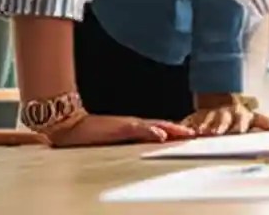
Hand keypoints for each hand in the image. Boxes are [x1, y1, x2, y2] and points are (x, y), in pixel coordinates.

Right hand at [46, 114, 194, 147]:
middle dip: (181, 129)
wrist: (71, 126)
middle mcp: (135, 123)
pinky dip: (152, 131)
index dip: (175, 131)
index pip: (160, 128)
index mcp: (134, 127)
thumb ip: (128, 140)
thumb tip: (142, 144)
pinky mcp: (120, 127)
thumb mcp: (114, 139)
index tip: (189, 135)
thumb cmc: (90, 134)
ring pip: (156, 125)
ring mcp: (128, 124)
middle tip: (197, 134)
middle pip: (163, 125)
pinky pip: (139, 130)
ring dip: (173, 129)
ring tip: (188, 133)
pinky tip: (162, 135)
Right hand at [182, 94, 268, 135]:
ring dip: (202, 127)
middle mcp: (223, 116)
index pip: (240, 121)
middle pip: (221, 122)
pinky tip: (182, 131)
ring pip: (204, 122)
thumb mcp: (250, 116)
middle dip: (218, 127)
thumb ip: (262, 122)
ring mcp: (208, 116)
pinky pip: (188, 122)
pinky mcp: (195, 117)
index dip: (239, 126)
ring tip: (199, 133)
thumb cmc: (236, 113)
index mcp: (238, 116)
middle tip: (215, 133)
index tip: (238, 131)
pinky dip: (185, 126)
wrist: (218, 100)